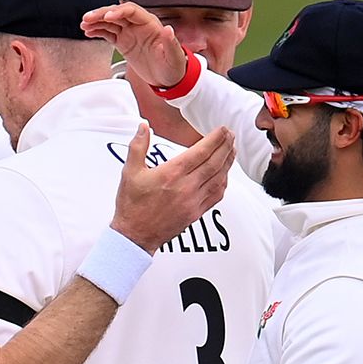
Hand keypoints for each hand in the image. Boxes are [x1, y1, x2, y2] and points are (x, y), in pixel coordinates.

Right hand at [82, 2, 187, 87]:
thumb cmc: (174, 66)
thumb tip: (168, 30)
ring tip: (84, 24)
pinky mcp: (123, 42)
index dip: (118, 12)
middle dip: (101, 14)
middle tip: (88, 18)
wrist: (168, 78)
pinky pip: (108, 33)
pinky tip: (89, 32)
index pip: (132, 11)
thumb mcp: (174, 56)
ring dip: (96, 21)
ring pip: (110, 22)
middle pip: (117, 13)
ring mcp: (130, 33)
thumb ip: (171, 43)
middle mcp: (138, 25)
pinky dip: (98, 31)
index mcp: (150, 24)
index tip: (107, 17)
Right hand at [111, 122, 232, 251]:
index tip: (222, 130)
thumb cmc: (132, 206)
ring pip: (219, 178)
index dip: (215, 139)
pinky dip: (224, 182)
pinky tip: (225, 174)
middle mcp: (186, 187)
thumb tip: (144, 127)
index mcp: (171, 174)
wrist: (134, 235)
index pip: (200, 152)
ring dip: (228, 162)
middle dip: (226, 146)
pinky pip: (216, 195)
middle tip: (231, 135)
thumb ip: (138, 146)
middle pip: (214, 163)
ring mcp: (193, 201)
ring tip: (232, 150)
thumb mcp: (130, 172)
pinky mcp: (196, 213)